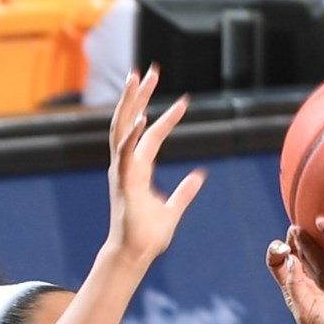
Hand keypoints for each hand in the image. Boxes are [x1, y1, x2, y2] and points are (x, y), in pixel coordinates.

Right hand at [104, 69, 206, 264]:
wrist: (137, 252)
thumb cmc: (149, 233)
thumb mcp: (174, 208)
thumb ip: (186, 191)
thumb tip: (200, 175)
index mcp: (139, 167)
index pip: (153, 134)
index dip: (168, 116)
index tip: (184, 100)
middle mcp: (127, 163)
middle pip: (131, 121)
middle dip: (140, 95)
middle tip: (149, 71)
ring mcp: (122, 170)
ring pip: (123, 128)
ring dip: (131, 102)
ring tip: (138, 79)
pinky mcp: (123, 180)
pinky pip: (125, 152)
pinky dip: (131, 134)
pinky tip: (140, 116)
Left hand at [268, 226, 323, 323]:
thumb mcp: (306, 312)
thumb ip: (295, 286)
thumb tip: (290, 257)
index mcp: (295, 289)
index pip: (278, 263)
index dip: (277, 250)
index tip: (283, 244)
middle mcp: (311, 282)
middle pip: (299, 252)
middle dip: (298, 236)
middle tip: (302, 223)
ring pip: (321, 253)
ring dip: (318, 238)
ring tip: (321, 223)